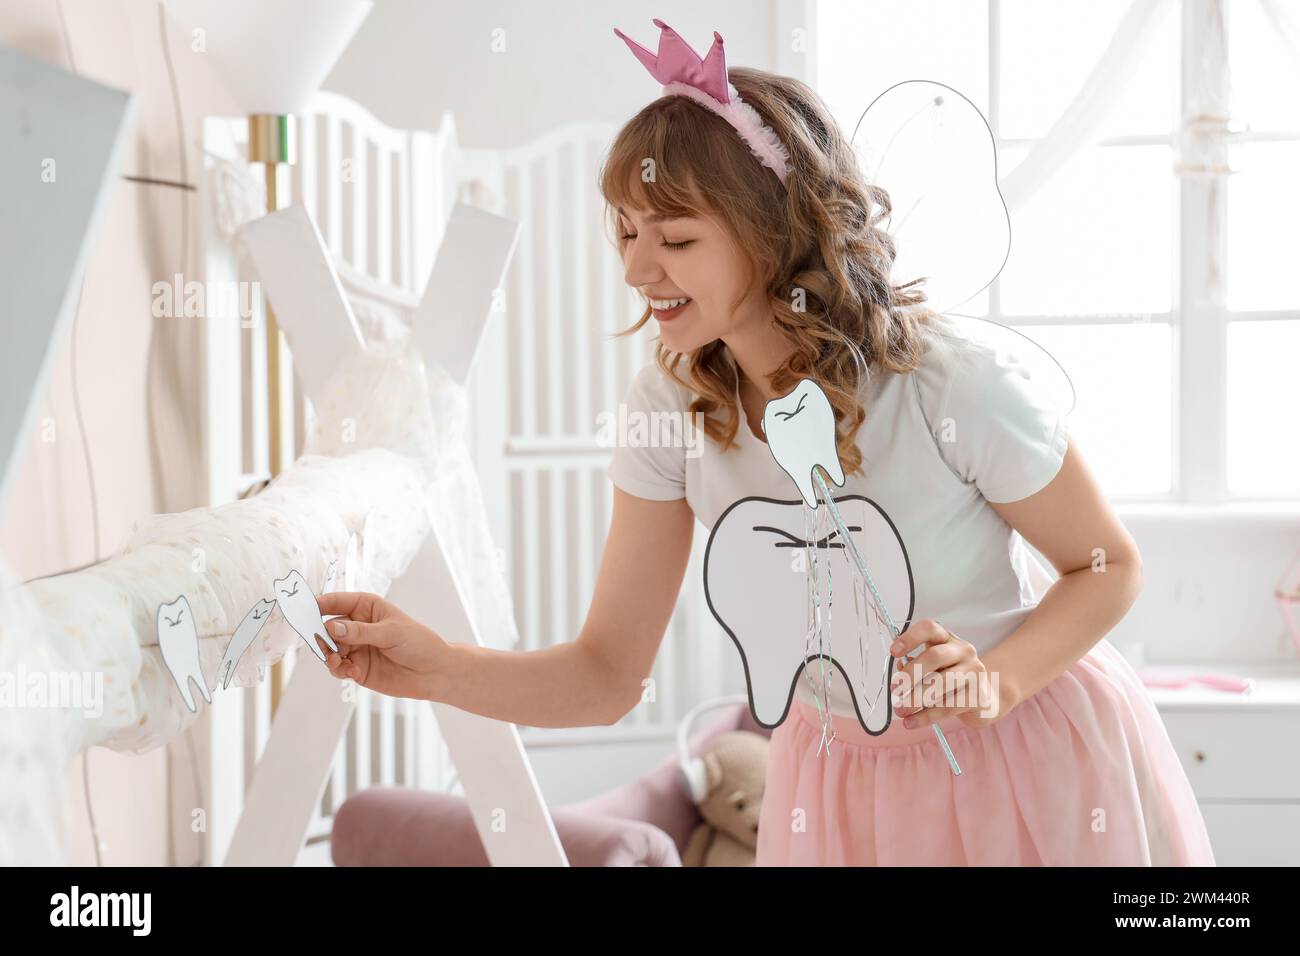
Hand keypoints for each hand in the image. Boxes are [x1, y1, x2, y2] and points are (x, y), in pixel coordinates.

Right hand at [315, 591, 447, 700]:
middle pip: (327, 627)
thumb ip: (360, 632)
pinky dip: (339, 670)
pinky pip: (337, 668)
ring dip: (328, 656)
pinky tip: (352, 673)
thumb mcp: (391, 633)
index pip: (336, 602)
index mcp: (366, 607)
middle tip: (324, 645)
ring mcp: (355, 647)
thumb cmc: (418, 643)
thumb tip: (331, 627)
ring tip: (337, 662)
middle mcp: (357, 626)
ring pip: (328, 649)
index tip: (305, 611)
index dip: (319, 604)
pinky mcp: (356, 667)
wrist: (433, 672)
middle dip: (322, 636)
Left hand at [889, 619, 1014, 729]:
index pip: (930, 628)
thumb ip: (916, 664)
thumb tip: (900, 668)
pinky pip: (948, 706)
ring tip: (899, 709)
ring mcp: (974, 672)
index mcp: (947, 638)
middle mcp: (964, 650)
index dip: (910, 638)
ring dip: (916, 698)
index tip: (893, 652)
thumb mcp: (933, 666)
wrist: (984, 698)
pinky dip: (926, 716)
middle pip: (935, 656)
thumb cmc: (951, 677)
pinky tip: (910, 722)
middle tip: (895, 689)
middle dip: (911, 673)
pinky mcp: (978, 695)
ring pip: (941, 683)